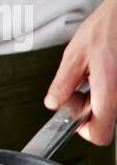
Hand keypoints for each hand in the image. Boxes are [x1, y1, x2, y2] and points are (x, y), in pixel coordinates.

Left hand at [43, 0, 116, 145]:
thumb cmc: (105, 29)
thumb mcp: (74, 55)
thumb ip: (63, 84)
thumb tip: (54, 104)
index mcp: (108, 91)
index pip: (100, 135)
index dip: (83, 130)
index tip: (75, 114)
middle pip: (104, 122)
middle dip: (88, 109)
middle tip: (81, 85)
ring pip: (109, 109)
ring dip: (97, 98)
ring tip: (92, 74)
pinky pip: (114, 97)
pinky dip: (105, 90)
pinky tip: (101, 72)